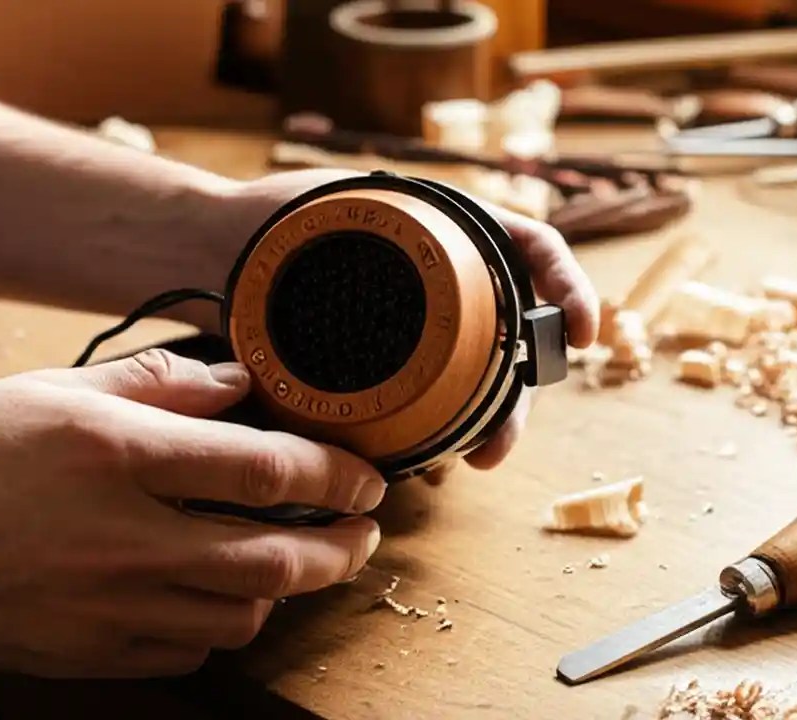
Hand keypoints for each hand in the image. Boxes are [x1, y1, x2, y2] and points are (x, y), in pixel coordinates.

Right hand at [0, 349, 382, 678]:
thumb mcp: (47, 391)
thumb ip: (154, 386)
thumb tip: (235, 384)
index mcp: (118, 456)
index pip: (268, 468)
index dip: (337, 472)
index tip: (366, 474)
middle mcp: (126, 539)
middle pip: (278, 556)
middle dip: (343, 544)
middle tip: (364, 528)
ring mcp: (108, 608)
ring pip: (243, 612)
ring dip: (289, 586)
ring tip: (296, 556)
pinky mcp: (88, 653)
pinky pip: (189, 651)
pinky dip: (225, 623)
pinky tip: (220, 596)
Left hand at [219, 170, 600, 474]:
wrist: (214, 248)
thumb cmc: (272, 215)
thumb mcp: (336, 204)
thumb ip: (384, 222)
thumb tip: (440, 265)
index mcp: (445, 229)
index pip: (531, 247)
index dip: (568, 286)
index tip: (582, 332)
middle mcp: (440, 279)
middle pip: (510, 332)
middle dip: (521, 391)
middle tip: (500, 442)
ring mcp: (416, 322)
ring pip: (477, 370)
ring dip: (491, 416)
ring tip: (478, 456)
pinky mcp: (387, 358)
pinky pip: (430, 392)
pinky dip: (447, 422)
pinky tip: (440, 451)